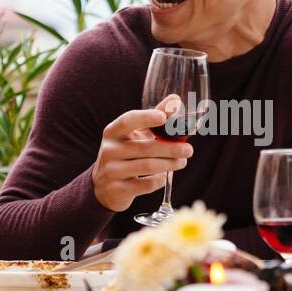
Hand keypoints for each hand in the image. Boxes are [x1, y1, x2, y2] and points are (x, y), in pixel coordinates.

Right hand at [91, 95, 193, 211]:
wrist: (103, 187)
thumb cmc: (125, 154)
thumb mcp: (134, 135)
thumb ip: (155, 117)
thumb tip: (176, 100)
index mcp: (113, 132)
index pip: (128, 121)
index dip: (146, 118)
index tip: (163, 117)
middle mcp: (108, 150)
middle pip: (145, 147)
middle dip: (171, 148)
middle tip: (189, 150)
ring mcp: (111, 171)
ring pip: (147, 166)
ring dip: (170, 164)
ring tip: (182, 162)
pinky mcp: (117, 190)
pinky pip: (146, 184)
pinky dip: (160, 179)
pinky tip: (164, 176)